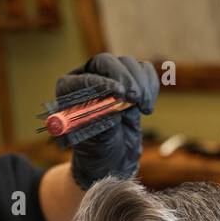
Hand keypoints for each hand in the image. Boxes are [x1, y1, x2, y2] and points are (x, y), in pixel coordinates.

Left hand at [56, 53, 158, 189]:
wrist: (112, 158)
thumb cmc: (97, 150)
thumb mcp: (96, 140)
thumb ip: (103, 122)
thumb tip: (114, 107)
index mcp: (69, 92)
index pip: (84, 78)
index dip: (102, 83)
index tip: (119, 94)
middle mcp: (88, 78)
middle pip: (106, 62)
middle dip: (124, 78)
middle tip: (135, 99)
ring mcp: (110, 77)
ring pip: (128, 64)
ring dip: (141, 84)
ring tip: (144, 108)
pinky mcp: (130, 81)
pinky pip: (144, 70)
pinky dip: (150, 85)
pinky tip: (147, 106)